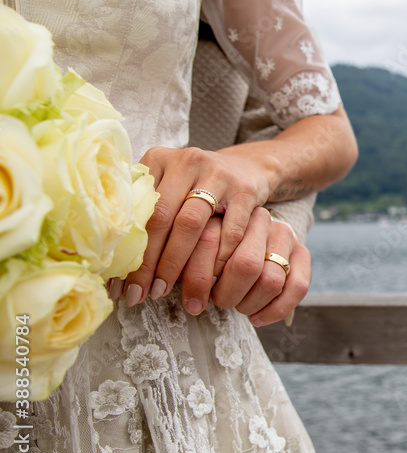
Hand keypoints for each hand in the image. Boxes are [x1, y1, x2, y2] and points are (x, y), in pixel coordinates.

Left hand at [121, 146, 272, 306]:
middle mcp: (187, 162)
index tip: (118, 281)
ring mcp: (218, 174)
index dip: (126, 246)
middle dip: (147, 262)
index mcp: (160, 159)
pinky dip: (216, 258)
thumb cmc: (198, 186)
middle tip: (139, 293)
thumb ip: (145, 205)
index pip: (137, 206)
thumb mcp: (169, 185)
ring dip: (175, 263)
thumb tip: (113, 256)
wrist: (247, 168)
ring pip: (191, 224)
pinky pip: (229, 231)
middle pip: (161, 217)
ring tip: (164, 289)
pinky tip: (207, 278)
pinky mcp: (245, 191)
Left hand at [178, 207, 310, 324]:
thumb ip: (180, 251)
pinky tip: (255, 318)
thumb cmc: (210, 243)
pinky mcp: (303, 252)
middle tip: (214, 304)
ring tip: (235, 307)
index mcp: (227, 210)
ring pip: (271, 280)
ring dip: (248, 303)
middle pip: (245, 266)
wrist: (248, 228)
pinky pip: (298, 287)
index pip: (212, 245)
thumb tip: (154, 283)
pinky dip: (274, 310)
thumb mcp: (192, 239)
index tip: (188, 301)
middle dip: (226, 295)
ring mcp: (285, 234)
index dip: (198, 279)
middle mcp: (260, 219)